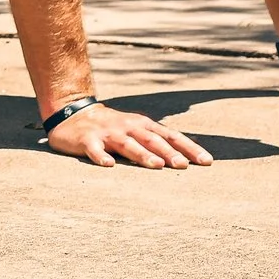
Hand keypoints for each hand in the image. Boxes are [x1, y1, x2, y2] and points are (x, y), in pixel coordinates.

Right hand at [44, 102, 213, 168]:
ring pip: (127, 144)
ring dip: (142, 154)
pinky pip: (94, 149)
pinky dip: (101, 156)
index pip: (170, 136)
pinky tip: (108, 165)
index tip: (206, 161)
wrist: (72, 113)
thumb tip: (188, 155)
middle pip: (151, 140)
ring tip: (156, 166)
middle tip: (184, 166)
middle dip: (169, 152)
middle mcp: (127, 127)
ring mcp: (107, 133)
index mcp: (142, 125)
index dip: (188, 148)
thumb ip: (156, 140)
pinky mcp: (87, 140)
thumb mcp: (136, 128)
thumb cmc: (111, 127)